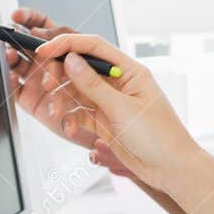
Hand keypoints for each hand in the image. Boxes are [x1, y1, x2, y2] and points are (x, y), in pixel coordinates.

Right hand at [33, 33, 201, 192]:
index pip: (94, 47)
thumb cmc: (159, 136)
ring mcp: (110, 102)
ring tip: (56, 113)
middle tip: (46, 86)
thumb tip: (70, 59)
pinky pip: (79, 113)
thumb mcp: (122, 108)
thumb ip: (94, 85)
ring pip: (76, 92)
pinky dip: (70, 118)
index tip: (43, 51)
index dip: (67, 45)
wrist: (170, 168)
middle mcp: (119, 83)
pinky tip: (70, 128)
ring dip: (62, 100)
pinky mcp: (104, 121)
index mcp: (130, 71)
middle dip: (60, 75)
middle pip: (81, 68)